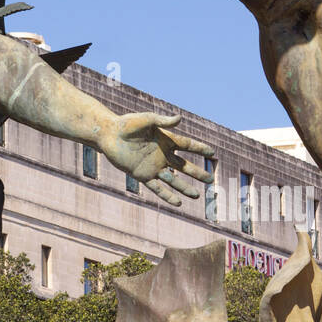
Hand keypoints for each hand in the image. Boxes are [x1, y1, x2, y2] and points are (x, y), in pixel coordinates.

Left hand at [99, 113, 214, 204]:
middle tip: (210, 180)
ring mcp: (153, 166)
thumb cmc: (126, 124)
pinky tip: (178, 203)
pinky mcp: (143, 175)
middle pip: (184, 166)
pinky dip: (167, 195)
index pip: (187, 145)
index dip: (200, 148)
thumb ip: (163, 120)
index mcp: (165, 140)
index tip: (212, 152)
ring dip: (185, 188)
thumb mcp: (147, 120)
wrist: (108, 135)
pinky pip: (158, 187)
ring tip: (197, 195)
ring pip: (173, 180)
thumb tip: (180, 118)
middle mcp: (161, 155)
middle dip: (197, 173)